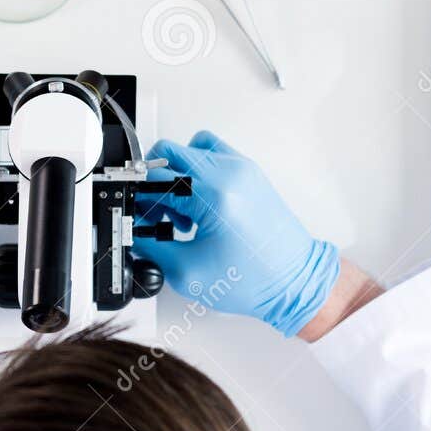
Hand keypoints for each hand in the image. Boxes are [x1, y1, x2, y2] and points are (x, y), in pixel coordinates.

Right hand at [135, 131, 339, 338]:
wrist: (295, 282)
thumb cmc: (255, 280)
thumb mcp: (187, 272)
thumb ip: (151, 247)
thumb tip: (136, 233)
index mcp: (214, 195)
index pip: (156, 176)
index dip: (139, 197)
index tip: (140, 215)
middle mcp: (230, 174)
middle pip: (169, 153)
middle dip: (153, 182)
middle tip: (156, 212)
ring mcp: (242, 169)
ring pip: (190, 148)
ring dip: (176, 174)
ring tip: (180, 210)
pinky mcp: (250, 173)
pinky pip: (212, 154)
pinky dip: (197, 171)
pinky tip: (198, 203)